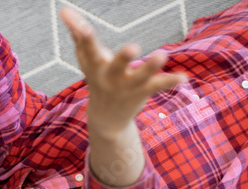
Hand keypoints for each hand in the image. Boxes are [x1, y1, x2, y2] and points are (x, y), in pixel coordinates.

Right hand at [60, 8, 185, 138]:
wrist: (106, 118)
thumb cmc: (97, 79)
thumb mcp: (87, 59)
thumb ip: (78, 34)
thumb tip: (63, 10)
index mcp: (95, 66)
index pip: (88, 48)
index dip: (83, 36)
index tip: (82, 26)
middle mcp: (110, 77)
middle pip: (116, 67)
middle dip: (123, 58)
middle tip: (133, 47)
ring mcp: (127, 86)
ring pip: (140, 77)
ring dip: (150, 67)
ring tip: (162, 55)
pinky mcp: (142, 92)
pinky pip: (157, 86)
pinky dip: (170, 82)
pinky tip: (183, 78)